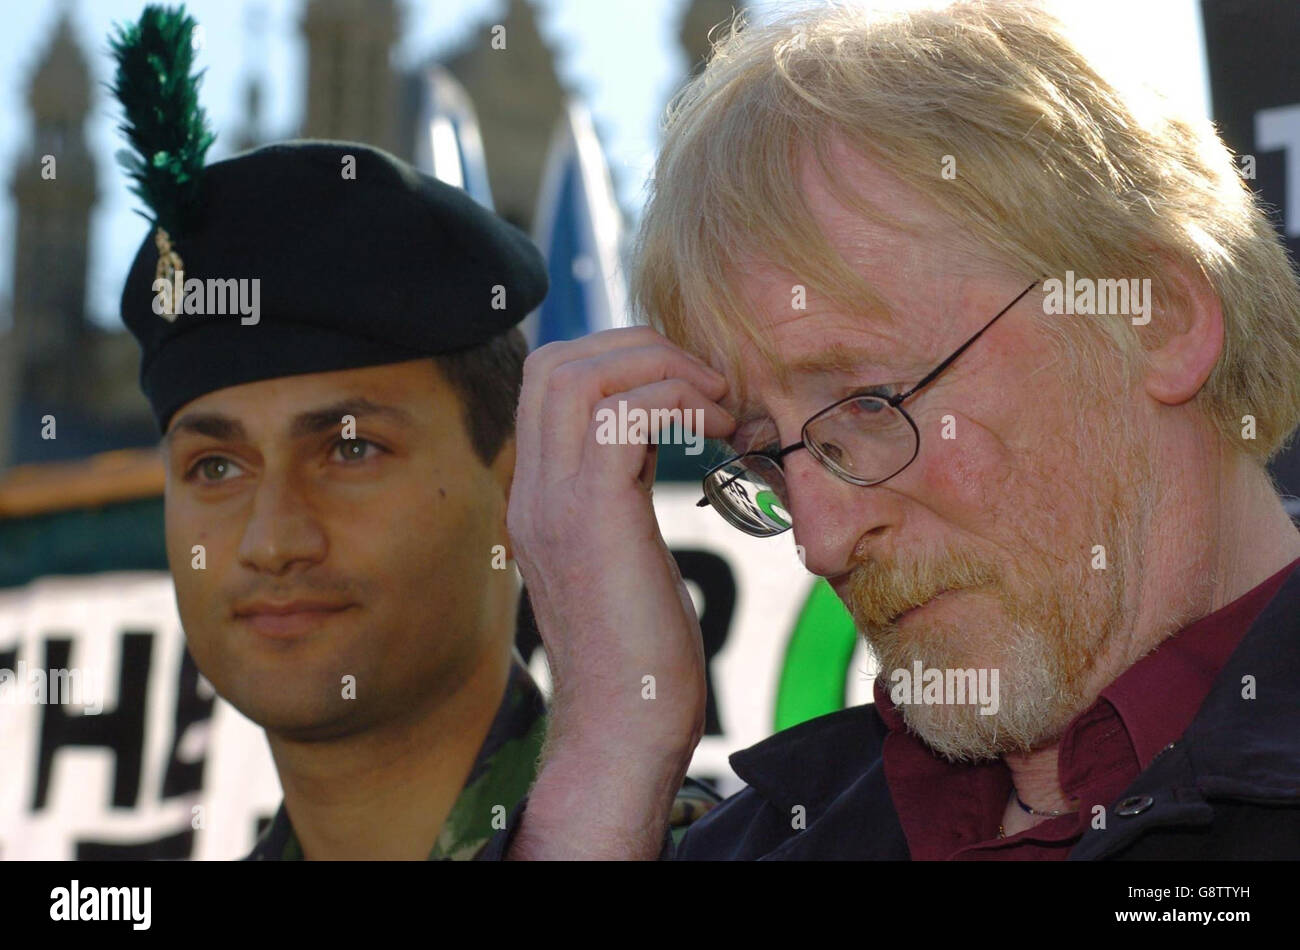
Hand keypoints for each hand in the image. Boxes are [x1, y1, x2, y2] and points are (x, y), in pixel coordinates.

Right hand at [506, 326, 735, 857]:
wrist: (624, 727)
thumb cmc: (641, 651)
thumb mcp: (623, 548)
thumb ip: (622, 486)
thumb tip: (655, 435)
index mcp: (539, 492)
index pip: (551, 379)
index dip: (622, 359)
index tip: (687, 387)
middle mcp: (532, 489)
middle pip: (557, 361)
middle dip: (642, 349)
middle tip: (706, 385)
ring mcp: (553, 502)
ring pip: (581, 375)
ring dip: (663, 371)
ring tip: (716, 407)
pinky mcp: (592, 518)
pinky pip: (623, 416)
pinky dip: (676, 403)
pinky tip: (716, 434)